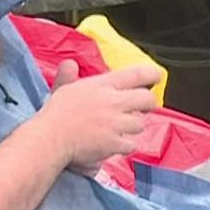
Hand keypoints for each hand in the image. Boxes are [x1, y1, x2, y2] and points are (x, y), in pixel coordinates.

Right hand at [35, 64, 159, 173]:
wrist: (52, 138)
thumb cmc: (55, 114)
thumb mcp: (62, 88)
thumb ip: (68, 75)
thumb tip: (69, 64)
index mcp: (102, 85)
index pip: (135, 74)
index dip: (151, 74)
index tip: (158, 75)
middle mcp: (113, 102)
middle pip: (147, 99)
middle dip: (148, 103)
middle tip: (143, 107)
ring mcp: (117, 123)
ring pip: (140, 124)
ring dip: (133, 126)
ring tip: (120, 128)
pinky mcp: (116, 143)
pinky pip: (131, 144)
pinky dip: (125, 145)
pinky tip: (114, 145)